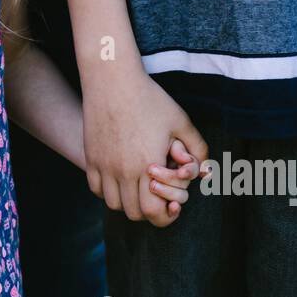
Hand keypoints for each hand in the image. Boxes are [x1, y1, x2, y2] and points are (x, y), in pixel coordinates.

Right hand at [82, 65, 207, 226]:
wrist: (112, 80)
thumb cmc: (149, 98)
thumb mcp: (180, 121)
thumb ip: (197, 148)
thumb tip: (205, 171)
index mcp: (148, 165)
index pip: (153, 212)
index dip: (165, 217)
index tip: (172, 207)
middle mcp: (123, 170)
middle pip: (133, 212)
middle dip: (148, 211)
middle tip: (157, 197)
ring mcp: (104, 165)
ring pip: (113, 204)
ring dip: (127, 202)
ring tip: (138, 188)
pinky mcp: (91, 157)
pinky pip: (96, 189)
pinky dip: (108, 191)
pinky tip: (119, 179)